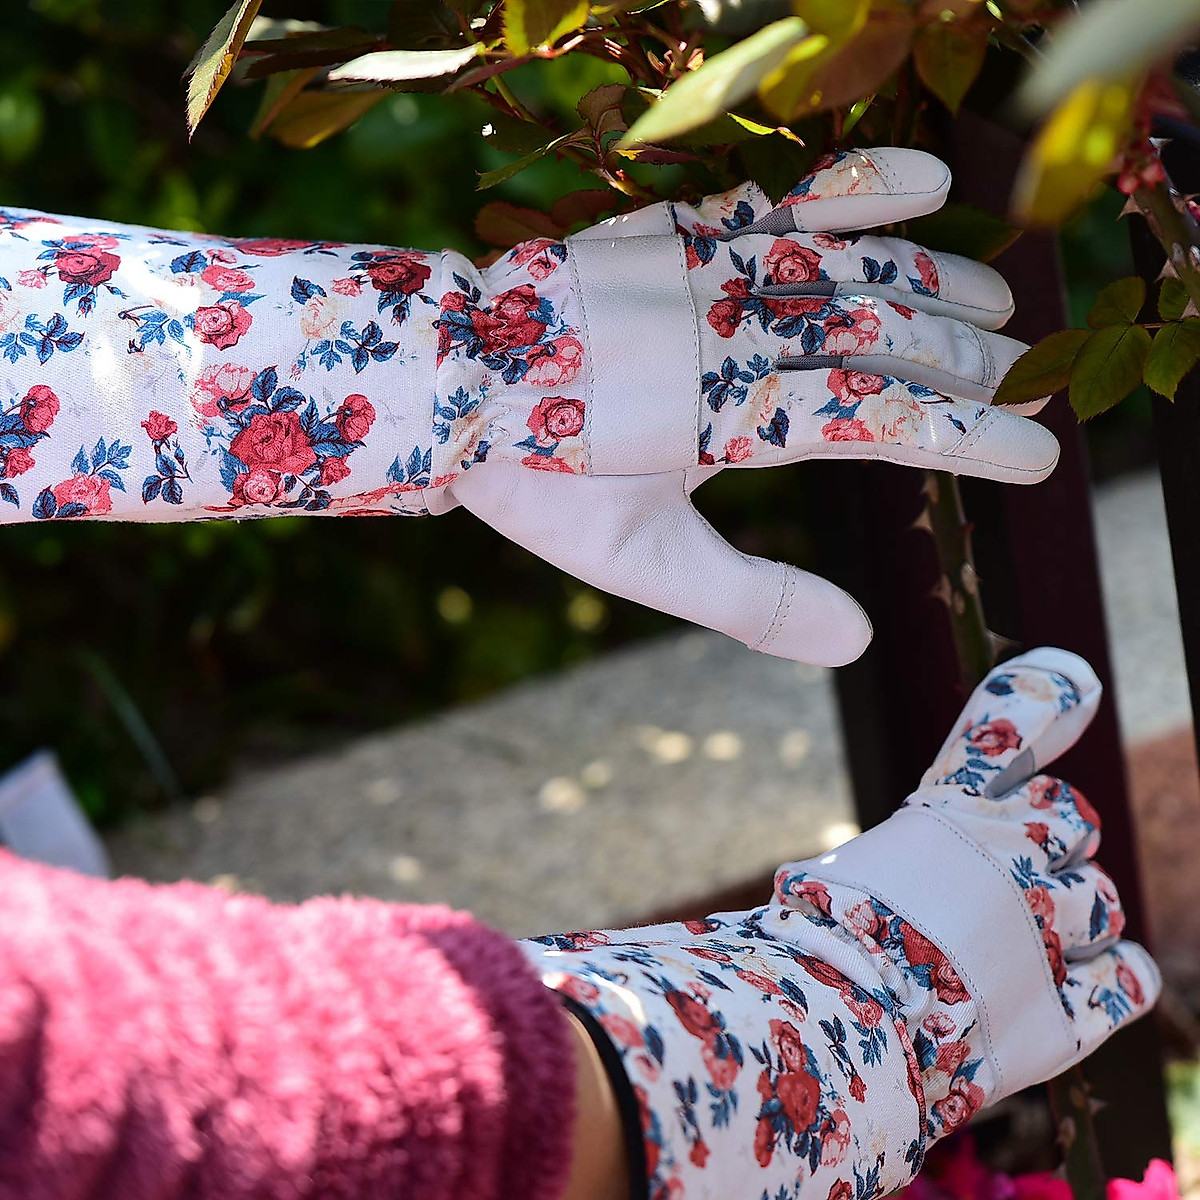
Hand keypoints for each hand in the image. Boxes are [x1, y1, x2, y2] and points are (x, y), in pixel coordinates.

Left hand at [447, 148, 1057, 666]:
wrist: (452, 384)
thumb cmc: (542, 480)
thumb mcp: (643, 563)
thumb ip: (751, 600)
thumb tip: (861, 641)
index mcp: (728, 420)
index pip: (883, 424)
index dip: (970, 441)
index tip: (1040, 457)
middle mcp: (732, 334)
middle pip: (886, 337)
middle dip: (967, 364)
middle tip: (1025, 386)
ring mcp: (711, 272)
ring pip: (855, 267)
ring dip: (938, 283)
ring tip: (1000, 305)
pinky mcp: (685, 231)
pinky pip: (788, 196)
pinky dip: (862, 188)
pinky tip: (931, 182)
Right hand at [522, 648, 1157, 1199]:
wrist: (820, 1044)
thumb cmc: (780, 963)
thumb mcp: (797, 890)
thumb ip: (765, 875)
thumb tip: (634, 895)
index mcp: (942, 815)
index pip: (1012, 723)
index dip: (1043, 694)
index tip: (1070, 672)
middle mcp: (1009, 856)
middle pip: (1066, 814)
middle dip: (1042, 839)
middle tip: (997, 877)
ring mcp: (1047, 929)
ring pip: (1097, 896)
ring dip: (1068, 918)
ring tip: (1012, 946)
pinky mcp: (1062, 1010)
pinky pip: (1127, 975)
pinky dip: (1114, 973)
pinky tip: (1096, 974)